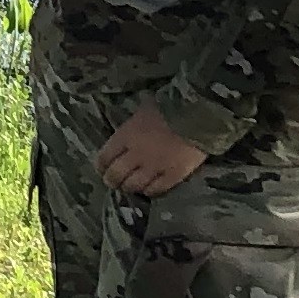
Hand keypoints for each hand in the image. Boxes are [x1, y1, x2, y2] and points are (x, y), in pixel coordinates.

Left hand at [93, 101, 208, 195]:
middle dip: (112, 180)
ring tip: (129, 187)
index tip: (102, 168)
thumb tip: (127, 131)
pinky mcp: (172, 176)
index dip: (101, 165)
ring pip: (134, 185)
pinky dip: (149, 191)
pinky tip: (148, 189)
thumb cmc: (169, 106)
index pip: (104, 157)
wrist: (197, 115)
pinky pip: (156, 189)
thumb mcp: (143, 109)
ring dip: (128, 187)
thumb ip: (132, 125)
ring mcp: (154, 168)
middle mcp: (135, 155)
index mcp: (125, 136)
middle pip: (116, 175)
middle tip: (113, 182)